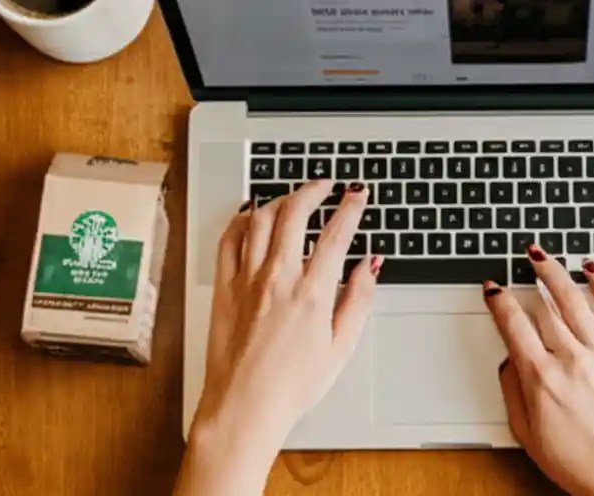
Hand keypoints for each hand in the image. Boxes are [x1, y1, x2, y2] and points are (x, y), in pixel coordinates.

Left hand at [176, 181, 378, 494]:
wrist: (244, 407)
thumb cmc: (291, 386)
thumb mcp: (341, 347)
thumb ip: (358, 300)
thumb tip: (369, 267)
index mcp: (311, 294)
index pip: (336, 234)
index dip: (350, 207)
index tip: (357, 195)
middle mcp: (278, 279)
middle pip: (295, 213)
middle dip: (314, 190)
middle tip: (326, 185)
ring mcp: (247, 280)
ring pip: (261, 219)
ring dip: (281, 199)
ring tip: (294, 197)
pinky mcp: (224, 288)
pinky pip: (229, 239)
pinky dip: (242, 219)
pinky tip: (252, 215)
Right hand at [483, 245, 593, 495]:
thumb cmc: (578, 464)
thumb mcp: (526, 434)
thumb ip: (512, 391)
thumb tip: (508, 360)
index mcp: (541, 379)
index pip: (513, 325)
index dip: (499, 301)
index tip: (492, 289)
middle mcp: (571, 360)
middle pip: (543, 307)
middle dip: (527, 279)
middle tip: (519, 262)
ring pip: (574, 299)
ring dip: (557, 271)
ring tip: (543, 255)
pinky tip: (592, 270)